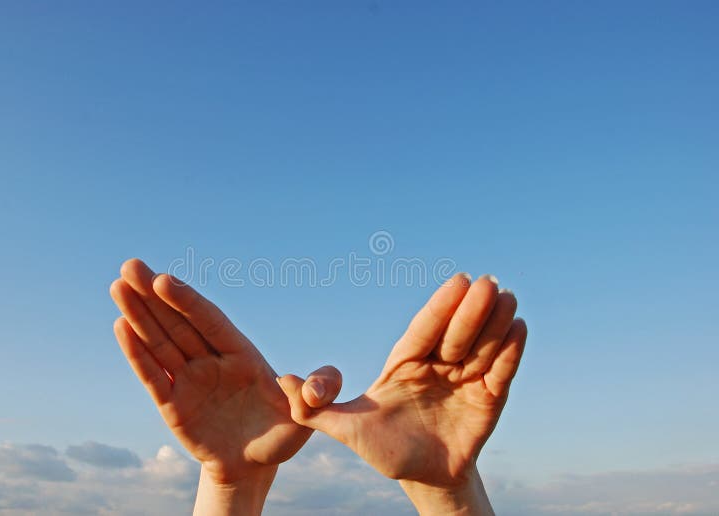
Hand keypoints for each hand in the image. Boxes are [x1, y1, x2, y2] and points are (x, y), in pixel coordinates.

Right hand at [110, 259, 341, 512]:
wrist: (254, 464)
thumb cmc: (282, 433)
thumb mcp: (306, 415)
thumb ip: (315, 392)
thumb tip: (300, 382)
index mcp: (242, 355)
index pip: (211, 321)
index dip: (187, 300)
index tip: (164, 280)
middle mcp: (212, 361)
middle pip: (179, 322)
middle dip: (154, 295)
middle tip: (131, 265)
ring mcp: (190, 380)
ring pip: (160, 343)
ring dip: (138, 316)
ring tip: (118, 287)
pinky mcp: (172, 404)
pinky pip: (153, 376)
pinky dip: (137, 354)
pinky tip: (121, 327)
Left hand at [277, 273, 526, 513]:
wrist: (424, 476)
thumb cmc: (383, 449)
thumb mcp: (348, 431)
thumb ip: (318, 409)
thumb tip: (283, 380)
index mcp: (405, 363)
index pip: (423, 331)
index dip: (440, 308)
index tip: (457, 281)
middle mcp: (437, 363)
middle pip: (454, 332)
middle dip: (470, 310)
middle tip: (486, 283)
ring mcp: (464, 378)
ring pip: (481, 345)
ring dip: (495, 321)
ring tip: (507, 297)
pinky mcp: (488, 397)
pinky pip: (501, 371)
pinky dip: (511, 351)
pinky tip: (520, 327)